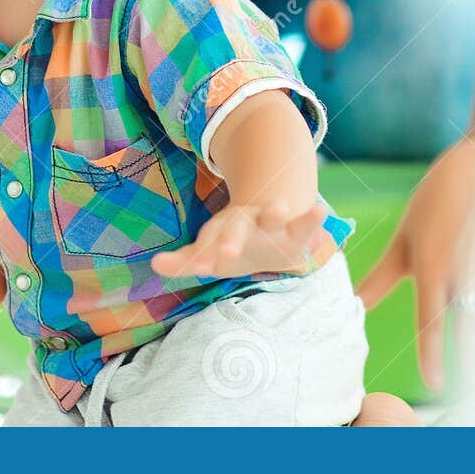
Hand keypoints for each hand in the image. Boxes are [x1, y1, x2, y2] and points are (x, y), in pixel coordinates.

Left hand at [150, 200, 329, 279]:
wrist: (270, 222)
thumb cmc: (235, 243)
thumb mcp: (211, 253)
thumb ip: (185, 260)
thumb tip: (155, 264)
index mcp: (223, 230)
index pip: (209, 241)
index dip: (201, 253)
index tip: (195, 266)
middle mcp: (246, 222)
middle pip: (236, 230)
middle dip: (232, 241)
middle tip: (226, 254)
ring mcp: (272, 222)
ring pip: (271, 216)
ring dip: (275, 211)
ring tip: (280, 207)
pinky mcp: (297, 230)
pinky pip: (306, 222)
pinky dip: (312, 217)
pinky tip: (319, 211)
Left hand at [355, 136, 474, 390]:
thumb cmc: (435, 203)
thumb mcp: (404, 240)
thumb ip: (381, 278)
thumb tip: (353, 305)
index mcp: (433, 267)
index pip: (431, 319)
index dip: (431, 353)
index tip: (434, 385)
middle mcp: (465, 273)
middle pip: (471, 328)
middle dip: (472, 360)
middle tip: (472, 391)